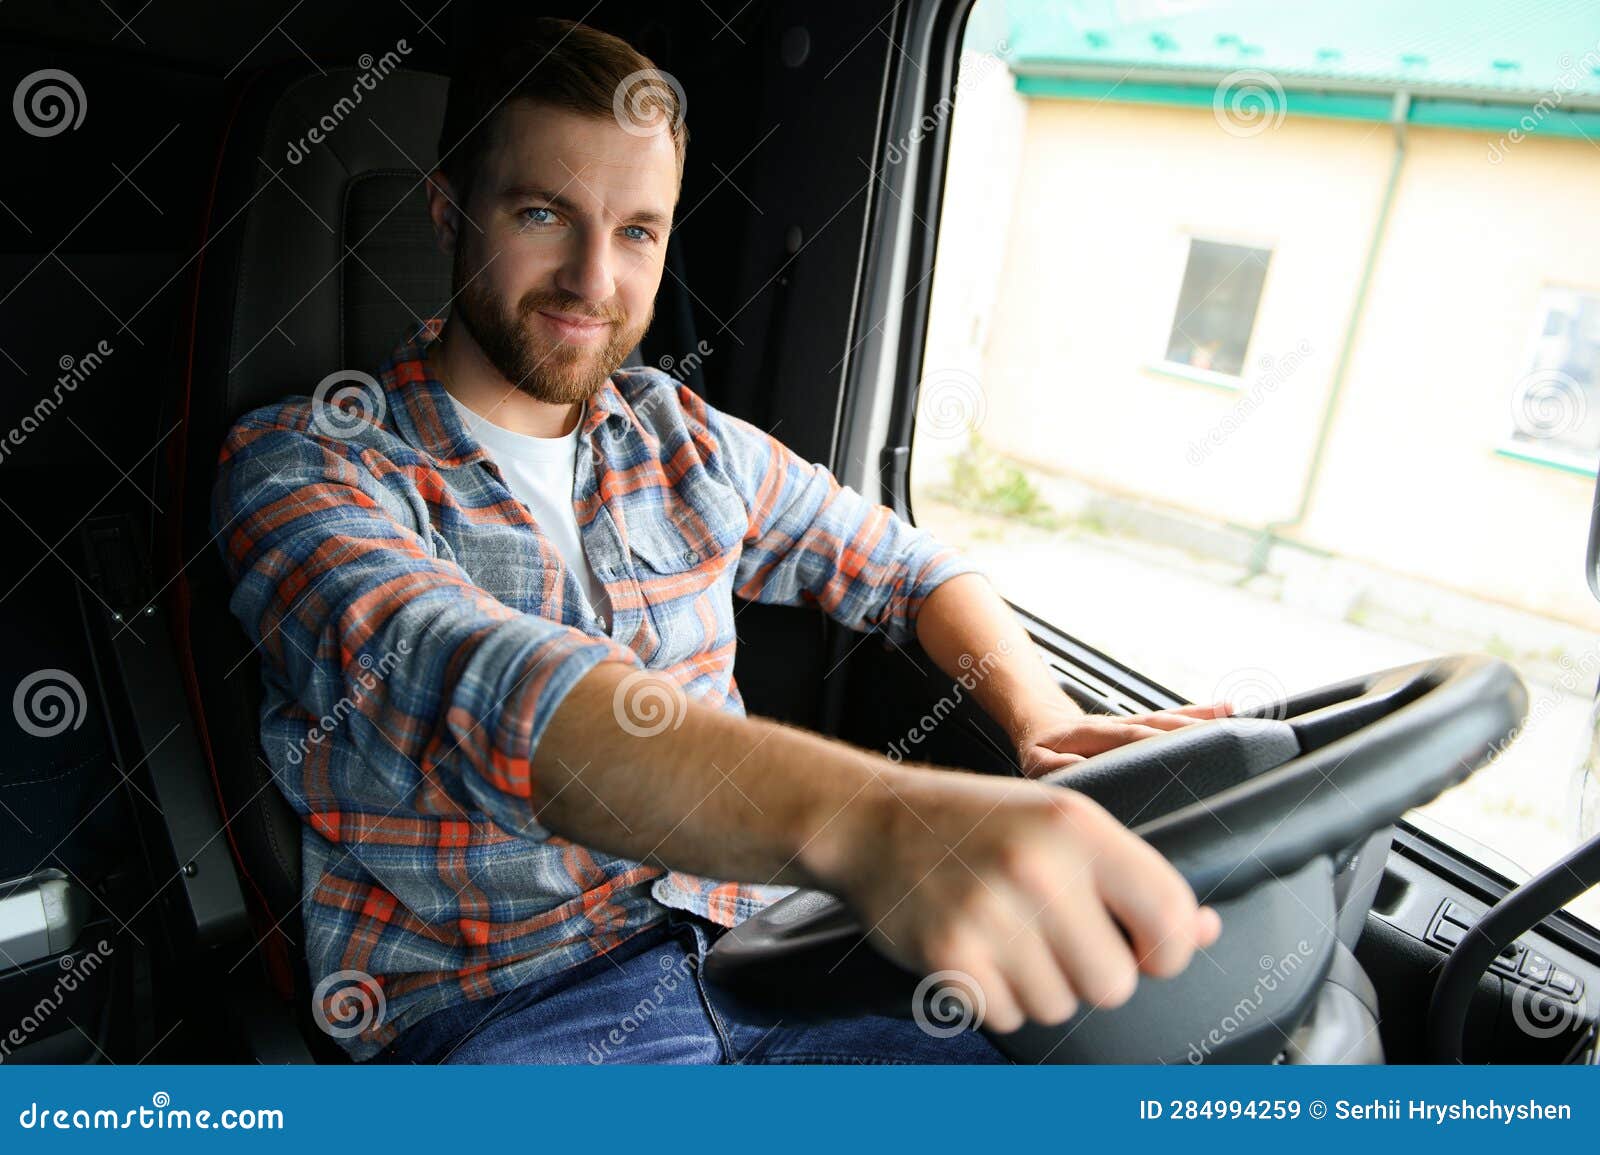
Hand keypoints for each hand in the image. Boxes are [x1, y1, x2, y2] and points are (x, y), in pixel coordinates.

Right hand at [808, 765, 1221, 1032]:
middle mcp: (1039, 869)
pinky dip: (997, 998)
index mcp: (1078, 827)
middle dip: (1093, 974)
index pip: (1170, 916)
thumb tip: (1204, 930)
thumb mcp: (1062, 822)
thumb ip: (1134, 876)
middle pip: (1115, 983)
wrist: (874, 820)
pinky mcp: (950, 954)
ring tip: (1010, 937)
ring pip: (1060, 1006)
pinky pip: (1009, 1016)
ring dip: (1041, 986)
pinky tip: (978, 951)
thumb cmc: (978, 823)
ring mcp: (991, 914)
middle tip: (1057, 938)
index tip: (1147, 947)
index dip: (1169, 948)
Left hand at [1014, 700, 1234, 778]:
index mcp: (1094, 734)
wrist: (1045, 724)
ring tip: (1232, 719)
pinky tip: (1228, 710)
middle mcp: (1119, 725)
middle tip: (1220, 738)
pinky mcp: (1144, 727)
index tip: (1176, 747)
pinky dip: (1200, 716)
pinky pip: (1174, 720)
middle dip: (1185, 731)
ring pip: (1168, 721)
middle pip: (1156, 725)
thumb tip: (1077, 767)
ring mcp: (1134, 724)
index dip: (1150, 740)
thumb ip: (1056, 766)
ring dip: (1199, 721)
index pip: (1126, 737)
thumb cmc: (1043, 751)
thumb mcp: (1040, 762)